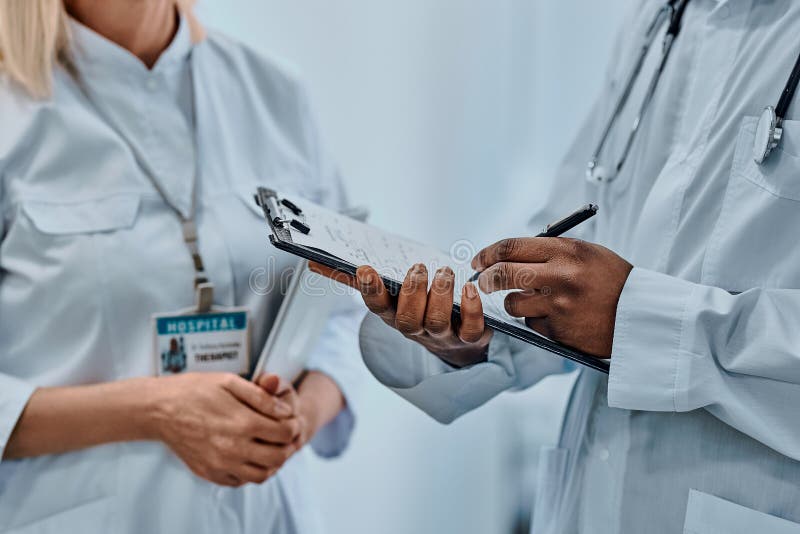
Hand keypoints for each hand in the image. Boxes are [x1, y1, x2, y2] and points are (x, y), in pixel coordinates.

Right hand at [149, 373, 302, 486]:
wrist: (160, 410)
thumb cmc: (194, 391)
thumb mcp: (230, 382)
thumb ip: (261, 396)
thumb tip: (284, 410)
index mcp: (243, 423)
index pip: (285, 433)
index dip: (292, 426)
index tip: (289, 420)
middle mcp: (233, 448)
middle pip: (278, 458)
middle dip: (286, 446)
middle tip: (282, 436)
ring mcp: (221, 464)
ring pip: (261, 475)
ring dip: (270, 463)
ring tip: (267, 447)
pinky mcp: (209, 473)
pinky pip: (239, 481)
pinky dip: (249, 472)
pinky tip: (246, 455)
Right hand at [309, 262, 492, 367]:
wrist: (457, 342)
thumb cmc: (420, 308)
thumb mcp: (391, 293)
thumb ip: (358, 278)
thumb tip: (315, 261)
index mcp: (393, 316)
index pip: (377, 308)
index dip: (371, 291)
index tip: (366, 269)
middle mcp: (415, 330)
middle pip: (407, 320)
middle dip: (412, 292)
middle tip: (418, 268)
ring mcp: (442, 336)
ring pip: (436, 322)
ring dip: (441, 295)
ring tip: (444, 272)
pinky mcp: (469, 337)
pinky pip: (471, 329)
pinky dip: (471, 308)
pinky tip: (469, 289)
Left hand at [473, 238, 631, 357]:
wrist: (641, 314)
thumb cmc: (611, 280)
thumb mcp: (585, 253)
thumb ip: (549, 252)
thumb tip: (506, 256)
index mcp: (566, 251)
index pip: (511, 247)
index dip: (488, 253)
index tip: (479, 260)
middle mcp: (560, 276)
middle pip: (503, 274)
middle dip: (487, 279)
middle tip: (484, 282)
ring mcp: (559, 305)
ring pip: (512, 303)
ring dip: (515, 303)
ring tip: (536, 301)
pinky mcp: (559, 330)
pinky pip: (532, 323)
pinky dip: (538, 321)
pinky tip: (559, 317)